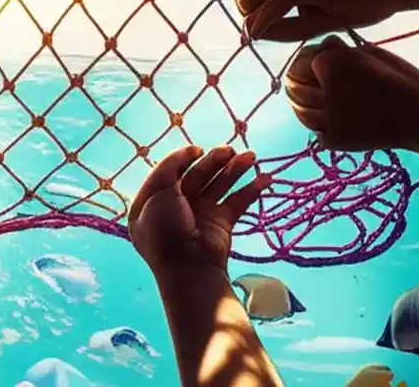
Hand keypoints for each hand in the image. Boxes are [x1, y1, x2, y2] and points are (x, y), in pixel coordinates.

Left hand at [129, 145, 270, 275]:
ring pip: (219, 185)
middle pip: (197, 176)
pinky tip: (266, 178)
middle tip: (230, 150)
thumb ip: (168, 167)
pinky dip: (251, 190)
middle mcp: (175, 207)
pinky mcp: (220, 225)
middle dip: (214, 161)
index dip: (183, 157)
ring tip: (251, 156)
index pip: (169, 172)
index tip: (198, 150)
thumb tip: (188, 152)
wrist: (189, 268)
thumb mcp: (156, 192)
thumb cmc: (165, 229)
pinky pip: (237, 202)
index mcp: (152, 201)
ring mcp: (199, 215)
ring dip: (235, 169)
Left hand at [285, 36, 418, 149]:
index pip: (301, 60)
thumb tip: (319, 48)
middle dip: (297, 81)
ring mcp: (328, 119)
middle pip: (292, 87)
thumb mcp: (370, 53)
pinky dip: (320, 126)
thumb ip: (339, 51)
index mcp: (331, 64)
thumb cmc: (401, 79)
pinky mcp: (334, 141)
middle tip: (309, 81)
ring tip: (321, 99)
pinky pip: (315, 132)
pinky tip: (333, 118)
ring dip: (305, 104)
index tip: (317, 61)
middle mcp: (324, 91)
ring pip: (300, 111)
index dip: (307, 60)